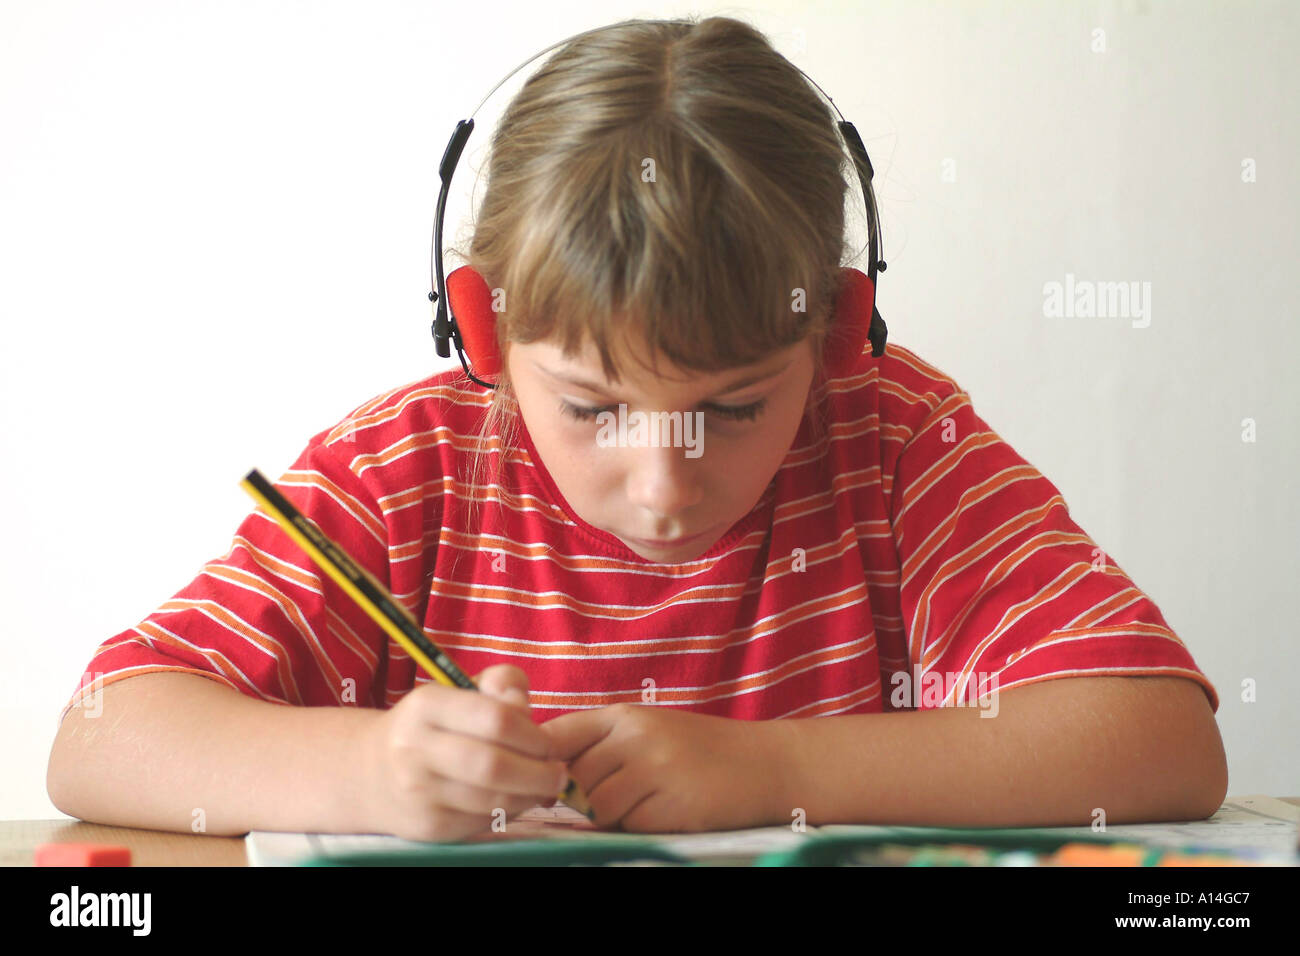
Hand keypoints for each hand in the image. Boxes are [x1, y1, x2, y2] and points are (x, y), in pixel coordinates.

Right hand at [359, 665, 567, 841]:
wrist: (372, 772)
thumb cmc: (435, 727)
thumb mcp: (461, 692)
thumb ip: (502, 683)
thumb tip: (522, 704)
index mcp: (428, 705)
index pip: (496, 718)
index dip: (533, 734)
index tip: (549, 743)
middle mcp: (415, 748)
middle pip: (494, 766)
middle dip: (539, 773)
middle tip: (558, 774)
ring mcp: (418, 791)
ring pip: (492, 800)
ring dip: (529, 796)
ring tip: (542, 789)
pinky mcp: (427, 825)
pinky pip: (482, 822)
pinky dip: (509, 813)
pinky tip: (515, 801)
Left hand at [541, 703, 782, 832]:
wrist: (766, 763)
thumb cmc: (700, 750)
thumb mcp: (648, 730)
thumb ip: (601, 745)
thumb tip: (548, 776)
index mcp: (624, 715)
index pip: (558, 735)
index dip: (545, 763)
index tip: (551, 782)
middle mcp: (635, 736)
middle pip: (574, 779)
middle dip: (585, 797)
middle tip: (619, 795)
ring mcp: (654, 769)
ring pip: (598, 807)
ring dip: (613, 815)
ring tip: (646, 803)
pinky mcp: (672, 804)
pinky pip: (630, 826)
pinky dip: (641, 827)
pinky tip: (668, 812)